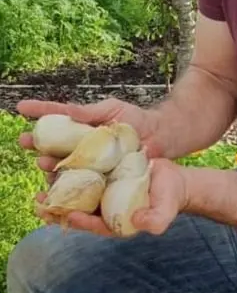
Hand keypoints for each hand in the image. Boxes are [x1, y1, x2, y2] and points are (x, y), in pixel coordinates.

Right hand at [17, 97, 164, 184]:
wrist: (161, 138)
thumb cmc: (137, 120)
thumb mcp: (113, 109)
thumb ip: (91, 111)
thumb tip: (68, 110)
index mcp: (82, 124)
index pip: (56, 116)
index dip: (38, 111)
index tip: (20, 107)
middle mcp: (81, 144)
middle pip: (53, 144)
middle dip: (38, 143)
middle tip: (27, 141)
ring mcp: (89, 162)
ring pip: (62, 165)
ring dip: (49, 165)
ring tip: (43, 163)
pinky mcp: (100, 178)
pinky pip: (80, 183)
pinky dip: (66, 185)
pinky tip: (57, 185)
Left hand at [46, 158, 188, 236]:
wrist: (173, 179)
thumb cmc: (169, 198)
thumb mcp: (165, 211)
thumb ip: (155, 220)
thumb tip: (138, 221)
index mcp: (115, 222)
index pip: (95, 224)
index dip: (82, 221)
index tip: (70, 215)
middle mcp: (103, 207)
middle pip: (77, 208)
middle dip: (57, 205)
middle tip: (39, 200)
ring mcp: (101, 190)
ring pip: (75, 188)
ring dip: (57, 180)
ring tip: (41, 166)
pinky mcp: (102, 173)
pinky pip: (83, 169)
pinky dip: (71, 163)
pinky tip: (57, 152)